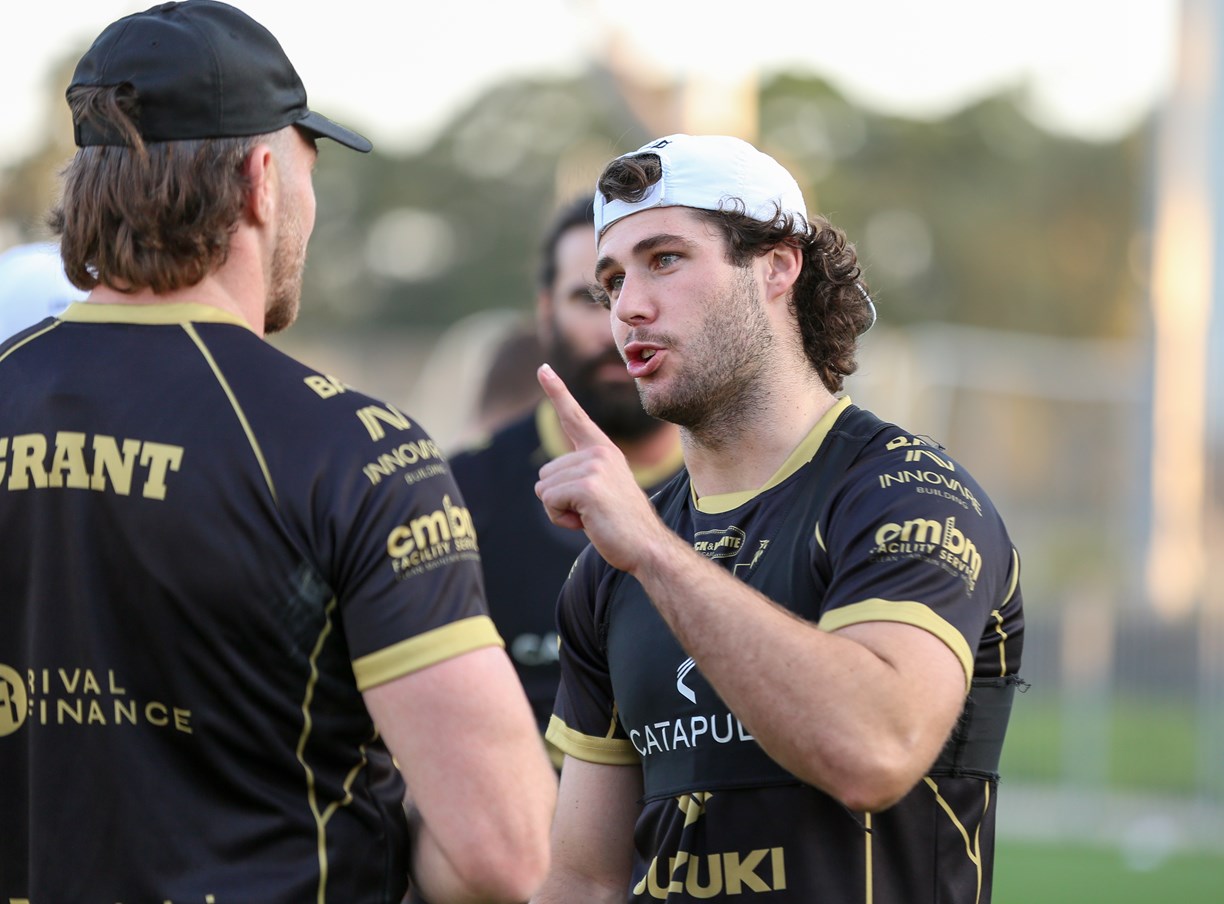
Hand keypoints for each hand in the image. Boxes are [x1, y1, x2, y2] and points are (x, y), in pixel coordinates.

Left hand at [534, 364, 666, 573]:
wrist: (647, 546)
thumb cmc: (621, 525)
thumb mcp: (602, 491)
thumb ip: (580, 478)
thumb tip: (545, 486)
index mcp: (603, 450)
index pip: (574, 416)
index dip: (556, 392)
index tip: (543, 368)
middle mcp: (599, 452)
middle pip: (545, 472)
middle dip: (559, 499)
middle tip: (592, 510)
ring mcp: (594, 467)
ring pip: (544, 488)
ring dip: (560, 510)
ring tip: (592, 516)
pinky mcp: (587, 486)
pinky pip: (549, 501)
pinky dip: (561, 518)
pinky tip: (587, 522)